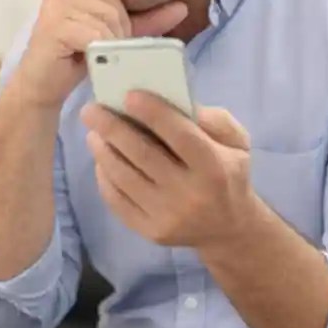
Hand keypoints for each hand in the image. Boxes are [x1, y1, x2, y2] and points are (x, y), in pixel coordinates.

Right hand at [6, 0, 186, 109]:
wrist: (42, 87)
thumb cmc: (75, 58)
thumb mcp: (114, 35)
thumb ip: (145, 20)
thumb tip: (182, 6)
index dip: (123, 18)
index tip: (112, 39)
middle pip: (113, 3)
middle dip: (118, 30)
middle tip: (104, 51)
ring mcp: (54, 4)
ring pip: (107, 19)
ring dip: (110, 43)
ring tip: (96, 56)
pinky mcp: (53, 26)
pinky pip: (95, 34)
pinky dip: (100, 50)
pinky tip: (89, 59)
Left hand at [81, 92, 259, 249]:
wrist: (228, 229)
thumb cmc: (229, 174)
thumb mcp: (237, 142)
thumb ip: (213, 119)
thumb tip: (174, 102)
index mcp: (214, 167)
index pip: (180, 135)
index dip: (153, 114)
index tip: (128, 95)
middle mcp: (190, 194)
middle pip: (143, 155)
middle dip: (112, 128)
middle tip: (91, 109)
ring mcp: (168, 216)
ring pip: (125, 178)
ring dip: (103, 152)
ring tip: (93, 133)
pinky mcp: (150, 232)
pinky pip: (118, 202)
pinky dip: (105, 179)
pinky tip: (101, 161)